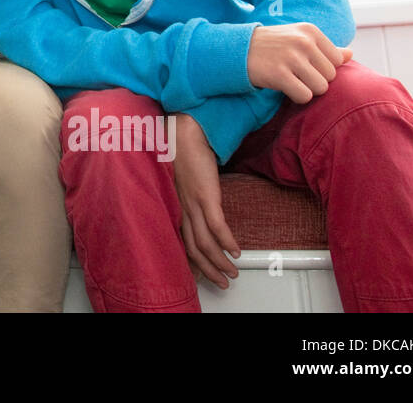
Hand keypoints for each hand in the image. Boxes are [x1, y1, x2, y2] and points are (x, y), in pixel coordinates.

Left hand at [172, 113, 239, 288]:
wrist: (185, 130)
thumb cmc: (182, 149)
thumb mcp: (183, 177)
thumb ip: (189, 193)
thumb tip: (202, 204)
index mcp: (176, 204)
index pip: (182, 241)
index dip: (193, 260)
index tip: (202, 272)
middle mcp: (182, 208)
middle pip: (193, 249)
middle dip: (209, 269)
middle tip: (222, 281)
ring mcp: (193, 203)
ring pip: (205, 243)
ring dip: (220, 261)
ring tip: (233, 272)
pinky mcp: (205, 196)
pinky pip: (217, 226)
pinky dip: (227, 242)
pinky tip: (236, 251)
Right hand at [247, 23, 351, 103]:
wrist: (236, 50)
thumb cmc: (271, 45)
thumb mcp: (297, 38)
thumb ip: (325, 48)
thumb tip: (350, 55)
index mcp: (311, 31)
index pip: (337, 61)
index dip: (322, 68)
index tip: (304, 65)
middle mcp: (304, 42)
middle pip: (330, 76)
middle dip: (315, 80)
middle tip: (295, 74)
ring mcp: (291, 58)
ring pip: (320, 88)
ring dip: (307, 90)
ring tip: (291, 81)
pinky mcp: (279, 74)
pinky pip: (304, 96)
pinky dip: (296, 97)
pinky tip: (284, 88)